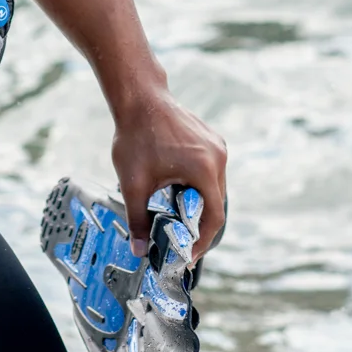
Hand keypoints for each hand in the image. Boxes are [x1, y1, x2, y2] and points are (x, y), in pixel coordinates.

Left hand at [111, 82, 227, 263]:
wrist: (139, 97)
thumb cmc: (136, 136)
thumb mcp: (133, 183)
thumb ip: (137, 219)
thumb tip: (139, 250)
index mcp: (204, 169)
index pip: (214, 217)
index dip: (203, 241)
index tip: (189, 254)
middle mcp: (218, 156)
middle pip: (216, 202)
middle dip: (199, 223)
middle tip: (181, 239)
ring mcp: (217, 145)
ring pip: (215, 186)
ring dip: (199, 203)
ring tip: (178, 216)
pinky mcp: (211, 139)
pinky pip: (211, 170)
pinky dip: (199, 185)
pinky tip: (179, 190)